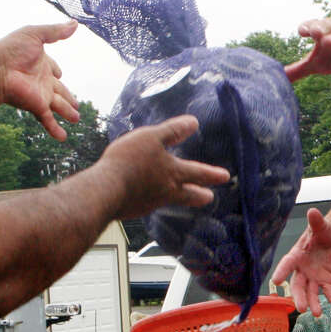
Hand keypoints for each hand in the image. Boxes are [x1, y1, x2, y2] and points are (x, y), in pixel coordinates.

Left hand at [0, 21, 81, 140]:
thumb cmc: (10, 50)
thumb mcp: (35, 34)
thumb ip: (55, 31)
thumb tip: (75, 24)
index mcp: (41, 63)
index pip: (53, 69)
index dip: (56, 70)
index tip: (60, 74)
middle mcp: (42, 80)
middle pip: (60, 90)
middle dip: (68, 98)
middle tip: (75, 106)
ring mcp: (41, 94)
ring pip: (58, 106)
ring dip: (67, 113)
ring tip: (76, 119)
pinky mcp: (37, 106)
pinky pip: (49, 120)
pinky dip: (55, 130)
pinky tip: (63, 138)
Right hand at [98, 115, 230, 217]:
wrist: (104, 191)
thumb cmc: (128, 162)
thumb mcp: (152, 138)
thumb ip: (172, 131)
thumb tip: (193, 122)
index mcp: (174, 173)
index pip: (199, 173)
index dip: (212, 173)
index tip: (225, 176)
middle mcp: (166, 192)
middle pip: (188, 195)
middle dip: (200, 195)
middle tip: (209, 197)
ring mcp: (150, 202)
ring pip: (168, 200)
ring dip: (175, 198)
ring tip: (176, 196)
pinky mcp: (133, 208)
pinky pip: (145, 203)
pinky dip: (148, 199)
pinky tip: (143, 197)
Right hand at [271, 208, 330, 315]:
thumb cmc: (324, 232)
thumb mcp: (322, 226)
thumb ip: (317, 222)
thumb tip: (313, 211)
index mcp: (297, 256)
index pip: (287, 264)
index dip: (282, 271)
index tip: (276, 281)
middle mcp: (302, 270)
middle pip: (298, 285)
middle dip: (298, 296)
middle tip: (300, 307)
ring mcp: (314, 278)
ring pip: (311, 293)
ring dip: (314, 303)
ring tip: (318, 314)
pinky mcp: (326, 282)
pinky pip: (328, 292)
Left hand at [285, 19, 330, 80]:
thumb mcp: (318, 64)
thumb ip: (299, 69)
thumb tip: (279, 77)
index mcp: (326, 33)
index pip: (315, 26)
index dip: (308, 27)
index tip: (302, 32)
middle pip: (330, 26)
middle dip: (322, 28)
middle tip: (315, 32)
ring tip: (330, 41)